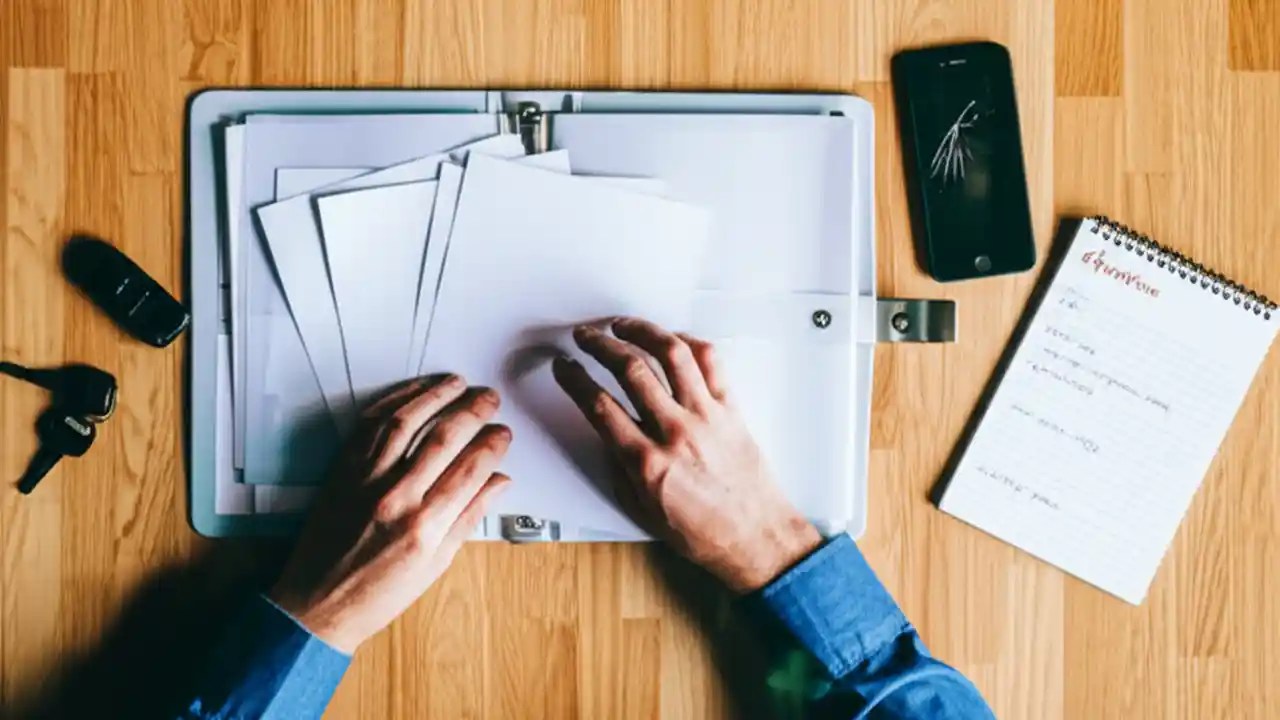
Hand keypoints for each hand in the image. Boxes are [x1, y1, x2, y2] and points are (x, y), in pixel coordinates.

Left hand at [269, 376, 511, 652]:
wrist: (317, 605)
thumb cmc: (376, 593)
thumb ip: (468, 517)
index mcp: (425, 527)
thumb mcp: (436, 565)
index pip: (471, 469)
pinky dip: (395, 402)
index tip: (503, 432)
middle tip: (489, 399)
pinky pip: (370, 425)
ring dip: (436, 396)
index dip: (493, 444)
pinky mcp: (343, 471)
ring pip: (407, 421)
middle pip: (444, 438)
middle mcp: (396, 498)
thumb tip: (499, 481)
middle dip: (473, 411)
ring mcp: (366, 480)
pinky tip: (415, 393)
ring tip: (457, 384)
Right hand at [552, 318, 820, 592]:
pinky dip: (689, 342)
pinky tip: (673, 338)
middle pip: (630, 370)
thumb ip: (620, 466)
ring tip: (623, 324)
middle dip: (600, 345)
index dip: (574, 379)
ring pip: (672, 354)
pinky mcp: (731, 409)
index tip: (565, 367)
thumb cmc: (704, 532)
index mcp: (647, 463)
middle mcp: (676, 432)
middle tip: (586, 336)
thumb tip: (607, 432)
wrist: (755, 538)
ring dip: (642, 331)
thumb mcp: (642, 508)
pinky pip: (711, 362)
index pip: (599, 405)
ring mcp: (706, 416)